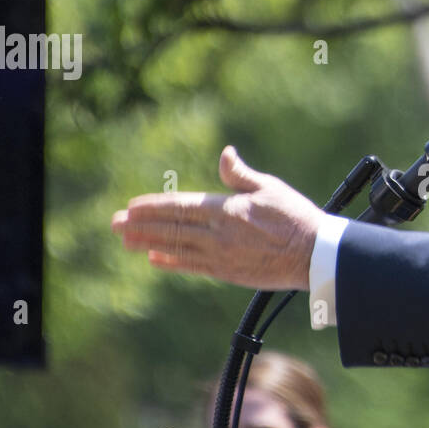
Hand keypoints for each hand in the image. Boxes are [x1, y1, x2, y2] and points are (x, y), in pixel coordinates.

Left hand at [110, 146, 322, 290]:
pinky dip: (171, 262)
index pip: (181, 206)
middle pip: (171, 228)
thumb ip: (241, 175)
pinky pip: (192, 267)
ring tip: (125, 241)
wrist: (314, 255)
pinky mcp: (228, 273)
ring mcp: (221, 256)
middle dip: (140, 226)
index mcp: (227, 209)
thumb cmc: (296, 217)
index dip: (153, 207)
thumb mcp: (269, 188)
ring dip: (148, 244)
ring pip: (176, 248)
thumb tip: (225, 154)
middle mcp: (219, 233)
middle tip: (114, 225)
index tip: (131, 207)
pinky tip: (155, 259)